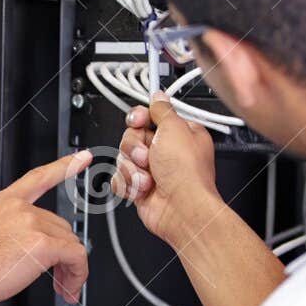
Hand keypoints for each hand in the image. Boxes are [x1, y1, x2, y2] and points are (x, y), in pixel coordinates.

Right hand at [0, 151, 90, 305]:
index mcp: (2, 203)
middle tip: (57, 276)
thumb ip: (6, 235)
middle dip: (61, 253)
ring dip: (69, 269)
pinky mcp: (41, 244)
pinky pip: (75, 257)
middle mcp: (18, 209)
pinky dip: (78, 275)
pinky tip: (69, 287)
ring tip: (61, 287)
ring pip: (70, 243)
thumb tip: (25, 253)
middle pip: (60, 225)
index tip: (81, 157)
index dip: (63, 166)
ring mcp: (30, 223)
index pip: (38, 178)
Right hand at [111, 93, 222, 248]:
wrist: (181, 210)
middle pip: (131, 137)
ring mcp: (152, 170)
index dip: (138, 118)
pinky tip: (143, 189)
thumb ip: (162, 109)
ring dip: (133, 169)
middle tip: (147, 156)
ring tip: (149, 178)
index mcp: (178, 133)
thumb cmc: (186, 174)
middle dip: (134, 147)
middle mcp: (165, 151)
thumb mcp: (175, 128)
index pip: (148, 116)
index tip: (139, 121)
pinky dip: (129, 184)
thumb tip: (158, 96)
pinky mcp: (140, 187)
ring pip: (123, 158)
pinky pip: (120, 179)